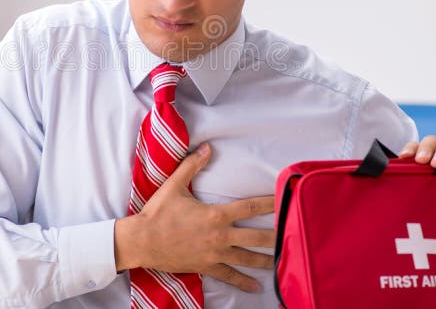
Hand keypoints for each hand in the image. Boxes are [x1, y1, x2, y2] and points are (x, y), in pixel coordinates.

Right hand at [114, 143, 274, 292]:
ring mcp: (214, 254)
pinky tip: (255, 287)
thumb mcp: (174, 185)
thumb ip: (191, 165)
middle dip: (276, 236)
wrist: (142, 241)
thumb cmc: (158, 213)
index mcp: (216, 215)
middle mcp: (220, 236)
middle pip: (255, 236)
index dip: (270, 204)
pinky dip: (243, 282)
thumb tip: (206, 148)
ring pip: (247, 258)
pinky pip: (229, 276)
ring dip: (266, 260)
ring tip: (282, 261)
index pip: (250, 208)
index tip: (284, 201)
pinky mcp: (206, 266)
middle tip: (294, 235)